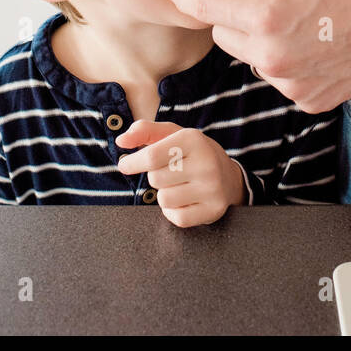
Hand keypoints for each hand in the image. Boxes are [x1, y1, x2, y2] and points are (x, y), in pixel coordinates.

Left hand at [115, 120, 245, 226]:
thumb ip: (145, 131)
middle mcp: (206, 163)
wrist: (229, 177)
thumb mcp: (172, 135)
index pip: (151, 157)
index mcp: (193, 139)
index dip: (132, 163)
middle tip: (171, 173)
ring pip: (164, 200)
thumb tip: (121, 141)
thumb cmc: (192, 154)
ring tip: (179, 186)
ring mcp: (212, 188)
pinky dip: (173, 212)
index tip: (125, 165)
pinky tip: (185, 201)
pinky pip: (177, 218)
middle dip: (156, 177)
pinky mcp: (214, 210)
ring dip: (164, 195)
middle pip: (155, 179)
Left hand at [168, 0, 350, 111]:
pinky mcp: (310, 100)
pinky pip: (280, 78)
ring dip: (262, 42)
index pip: (207, 11)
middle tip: (258, 0)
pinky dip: (287, 62)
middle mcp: (274, 58)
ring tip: (301, 21)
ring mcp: (292, 85)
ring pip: (253, 60)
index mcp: (268, 18)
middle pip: (224, 38)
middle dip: (232, 19)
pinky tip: (316, 44)